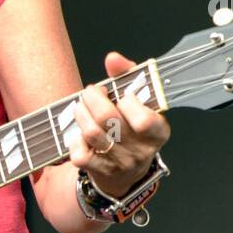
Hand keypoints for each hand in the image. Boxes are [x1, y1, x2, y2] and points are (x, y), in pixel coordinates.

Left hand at [69, 52, 170, 199]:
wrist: (126, 173)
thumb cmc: (132, 128)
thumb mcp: (139, 103)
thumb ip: (128, 76)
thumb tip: (113, 58)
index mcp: (158, 131)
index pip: (143, 119)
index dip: (127, 102)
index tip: (121, 95)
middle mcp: (141, 150)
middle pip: (108, 119)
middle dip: (93, 98)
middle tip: (90, 92)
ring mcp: (120, 163)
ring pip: (91, 133)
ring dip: (81, 113)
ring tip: (81, 107)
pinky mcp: (100, 172)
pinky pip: (81, 154)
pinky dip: (75, 139)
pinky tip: (79, 132)